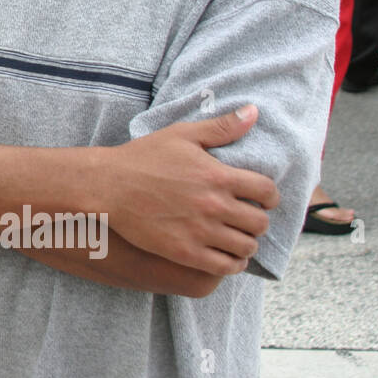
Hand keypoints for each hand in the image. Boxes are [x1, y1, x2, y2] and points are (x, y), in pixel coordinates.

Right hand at [98, 106, 279, 276]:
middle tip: (247, 219)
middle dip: (258, 220)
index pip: (267, 191)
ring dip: (247, 243)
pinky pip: (225, 267)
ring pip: (246, 247)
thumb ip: (221, 127)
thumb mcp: (181, 135)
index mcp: (218, 176)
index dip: (271, 196)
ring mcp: (200, 231)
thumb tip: (254, 111)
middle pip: (260, 223)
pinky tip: (227, 257)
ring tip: (238, 238)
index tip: (263, 199)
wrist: (107, 186)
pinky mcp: (185, 252)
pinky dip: (233, 264)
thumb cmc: (142, 158)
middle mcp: (214, 206)